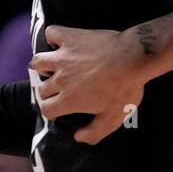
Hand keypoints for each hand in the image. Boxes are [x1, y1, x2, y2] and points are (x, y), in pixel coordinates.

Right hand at [28, 25, 144, 143]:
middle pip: (42, 88)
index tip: (60, 109)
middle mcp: (60, 79)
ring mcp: (63, 57)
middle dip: (49, 92)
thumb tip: (79, 138)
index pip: (46, 109)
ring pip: (38, 62)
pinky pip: (51, 33)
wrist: (133, 58)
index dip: (52, 111)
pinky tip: (60, 43)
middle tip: (61, 90)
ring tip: (53, 68)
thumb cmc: (125, 89)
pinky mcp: (70, 38)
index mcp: (68, 99)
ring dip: (43, 67)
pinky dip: (52, 38)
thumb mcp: (113, 118)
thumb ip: (95, 132)